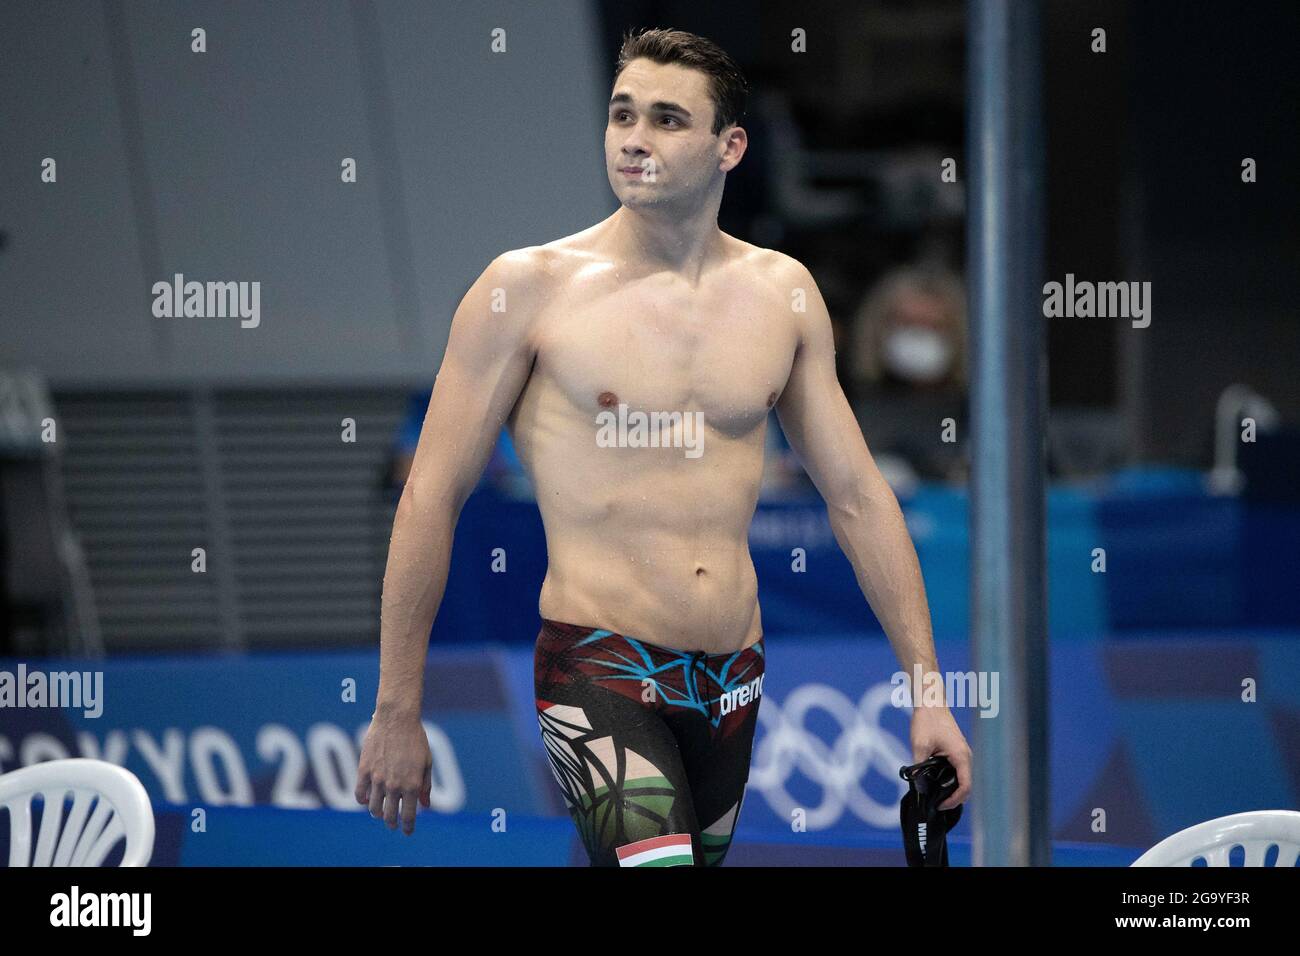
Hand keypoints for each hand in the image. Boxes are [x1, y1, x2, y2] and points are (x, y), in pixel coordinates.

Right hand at [355, 711, 432, 834]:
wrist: (397, 718)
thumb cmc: (416, 739)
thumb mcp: (427, 762)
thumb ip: (425, 786)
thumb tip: (426, 805)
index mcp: (412, 785)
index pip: (408, 816)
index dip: (407, 827)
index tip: (407, 832)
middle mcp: (394, 785)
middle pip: (389, 815)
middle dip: (392, 823)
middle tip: (393, 824)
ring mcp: (377, 779)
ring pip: (373, 808)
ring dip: (378, 813)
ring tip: (381, 813)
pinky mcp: (364, 770)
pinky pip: (359, 794)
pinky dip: (363, 800)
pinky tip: (367, 800)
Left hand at [909, 705, 971, 810]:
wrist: (930, 702)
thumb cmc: (927, 720)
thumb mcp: (920, 746)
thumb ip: (920, 769)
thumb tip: (919, 788)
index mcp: (961, 756)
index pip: (966, 786)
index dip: (954, 800)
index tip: (940, 805)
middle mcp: (966, 756)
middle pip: (966, 785)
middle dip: (953, 798)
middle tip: (936, 805)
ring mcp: (962, 753)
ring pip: (962, 778)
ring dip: (952, 789)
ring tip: (936, 797)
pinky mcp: (956, 751)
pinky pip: (958, 771)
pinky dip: (950, 780)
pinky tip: (936, 783)